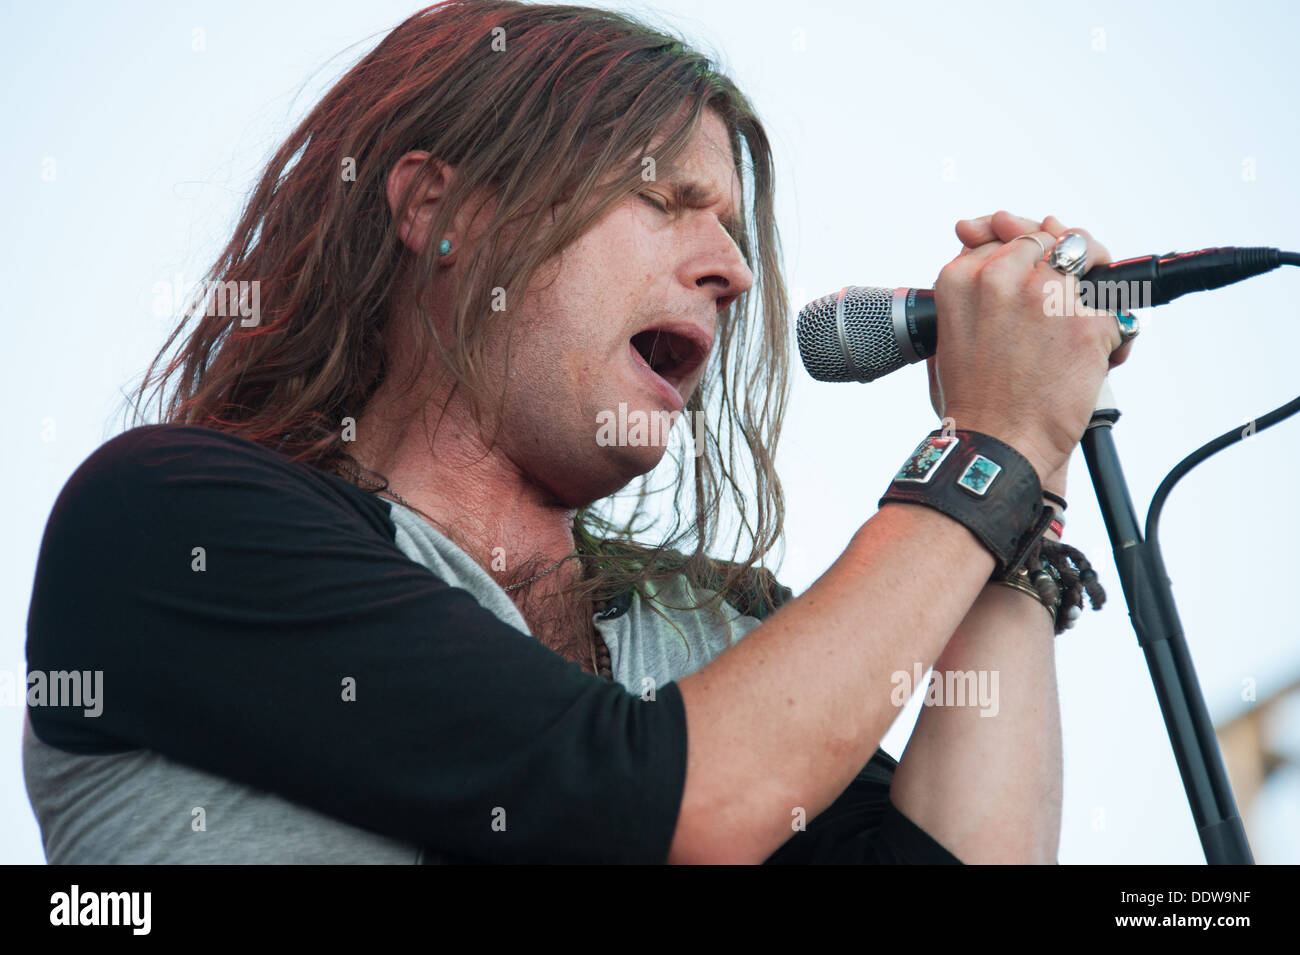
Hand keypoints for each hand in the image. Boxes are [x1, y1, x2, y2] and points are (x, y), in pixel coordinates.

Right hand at [925, 210, 1134, 481]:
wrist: (995, 445)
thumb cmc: (972, 401)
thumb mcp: (951, 336)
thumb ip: (972, 290)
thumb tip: (990, 246)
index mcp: (962, 279)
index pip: (1009, 238)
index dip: (1029, 252)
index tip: (1037, 272)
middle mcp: (1002, 277)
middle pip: (1051, 239)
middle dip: (1066, 262)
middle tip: (1069, 293)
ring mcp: (1045, 296)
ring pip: (1088, 258)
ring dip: (1095, 286)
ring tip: (1087, 320)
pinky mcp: (1085, 322)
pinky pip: (1117, 307)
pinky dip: (1116, 334)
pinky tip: (1099, 358)